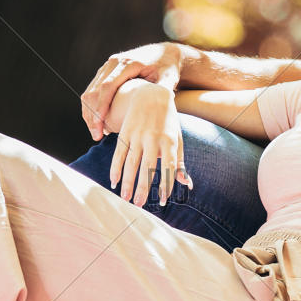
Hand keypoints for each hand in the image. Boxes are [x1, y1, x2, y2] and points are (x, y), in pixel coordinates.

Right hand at [81, 42, 185, 140]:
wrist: (165, 53)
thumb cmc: (168, 68)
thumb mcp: (168, 78)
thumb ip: (163, 90)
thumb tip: (162, 106)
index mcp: (128, 63)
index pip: (107, 86)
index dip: (101, 107)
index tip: (100, 125)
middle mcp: (114, 63)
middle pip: (94, 90)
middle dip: (92, 114)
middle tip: (96, 135)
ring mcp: (108, 66)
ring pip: (90, 91)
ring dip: (89, 113)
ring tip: (96, 132)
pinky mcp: (106, 72)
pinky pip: (93, 91)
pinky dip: (92, 107)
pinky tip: (98, 123)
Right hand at [107, 80, 190, 206]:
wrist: (151, 94)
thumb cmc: (168, 122)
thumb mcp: (177, 139)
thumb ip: (180, 163)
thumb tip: (187, 184)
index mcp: (169, 141)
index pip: (168, 167)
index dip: (166, 185)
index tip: (163, 201)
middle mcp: (153, 138)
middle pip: (147, 167)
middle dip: (143, 187)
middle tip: (139, 205)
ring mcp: (138, 135)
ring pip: (131, 162)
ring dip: (127, 182)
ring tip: (125, 198)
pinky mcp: (125, 132)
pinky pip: (119, 153)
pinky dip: (115, 168)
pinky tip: (113, 181)